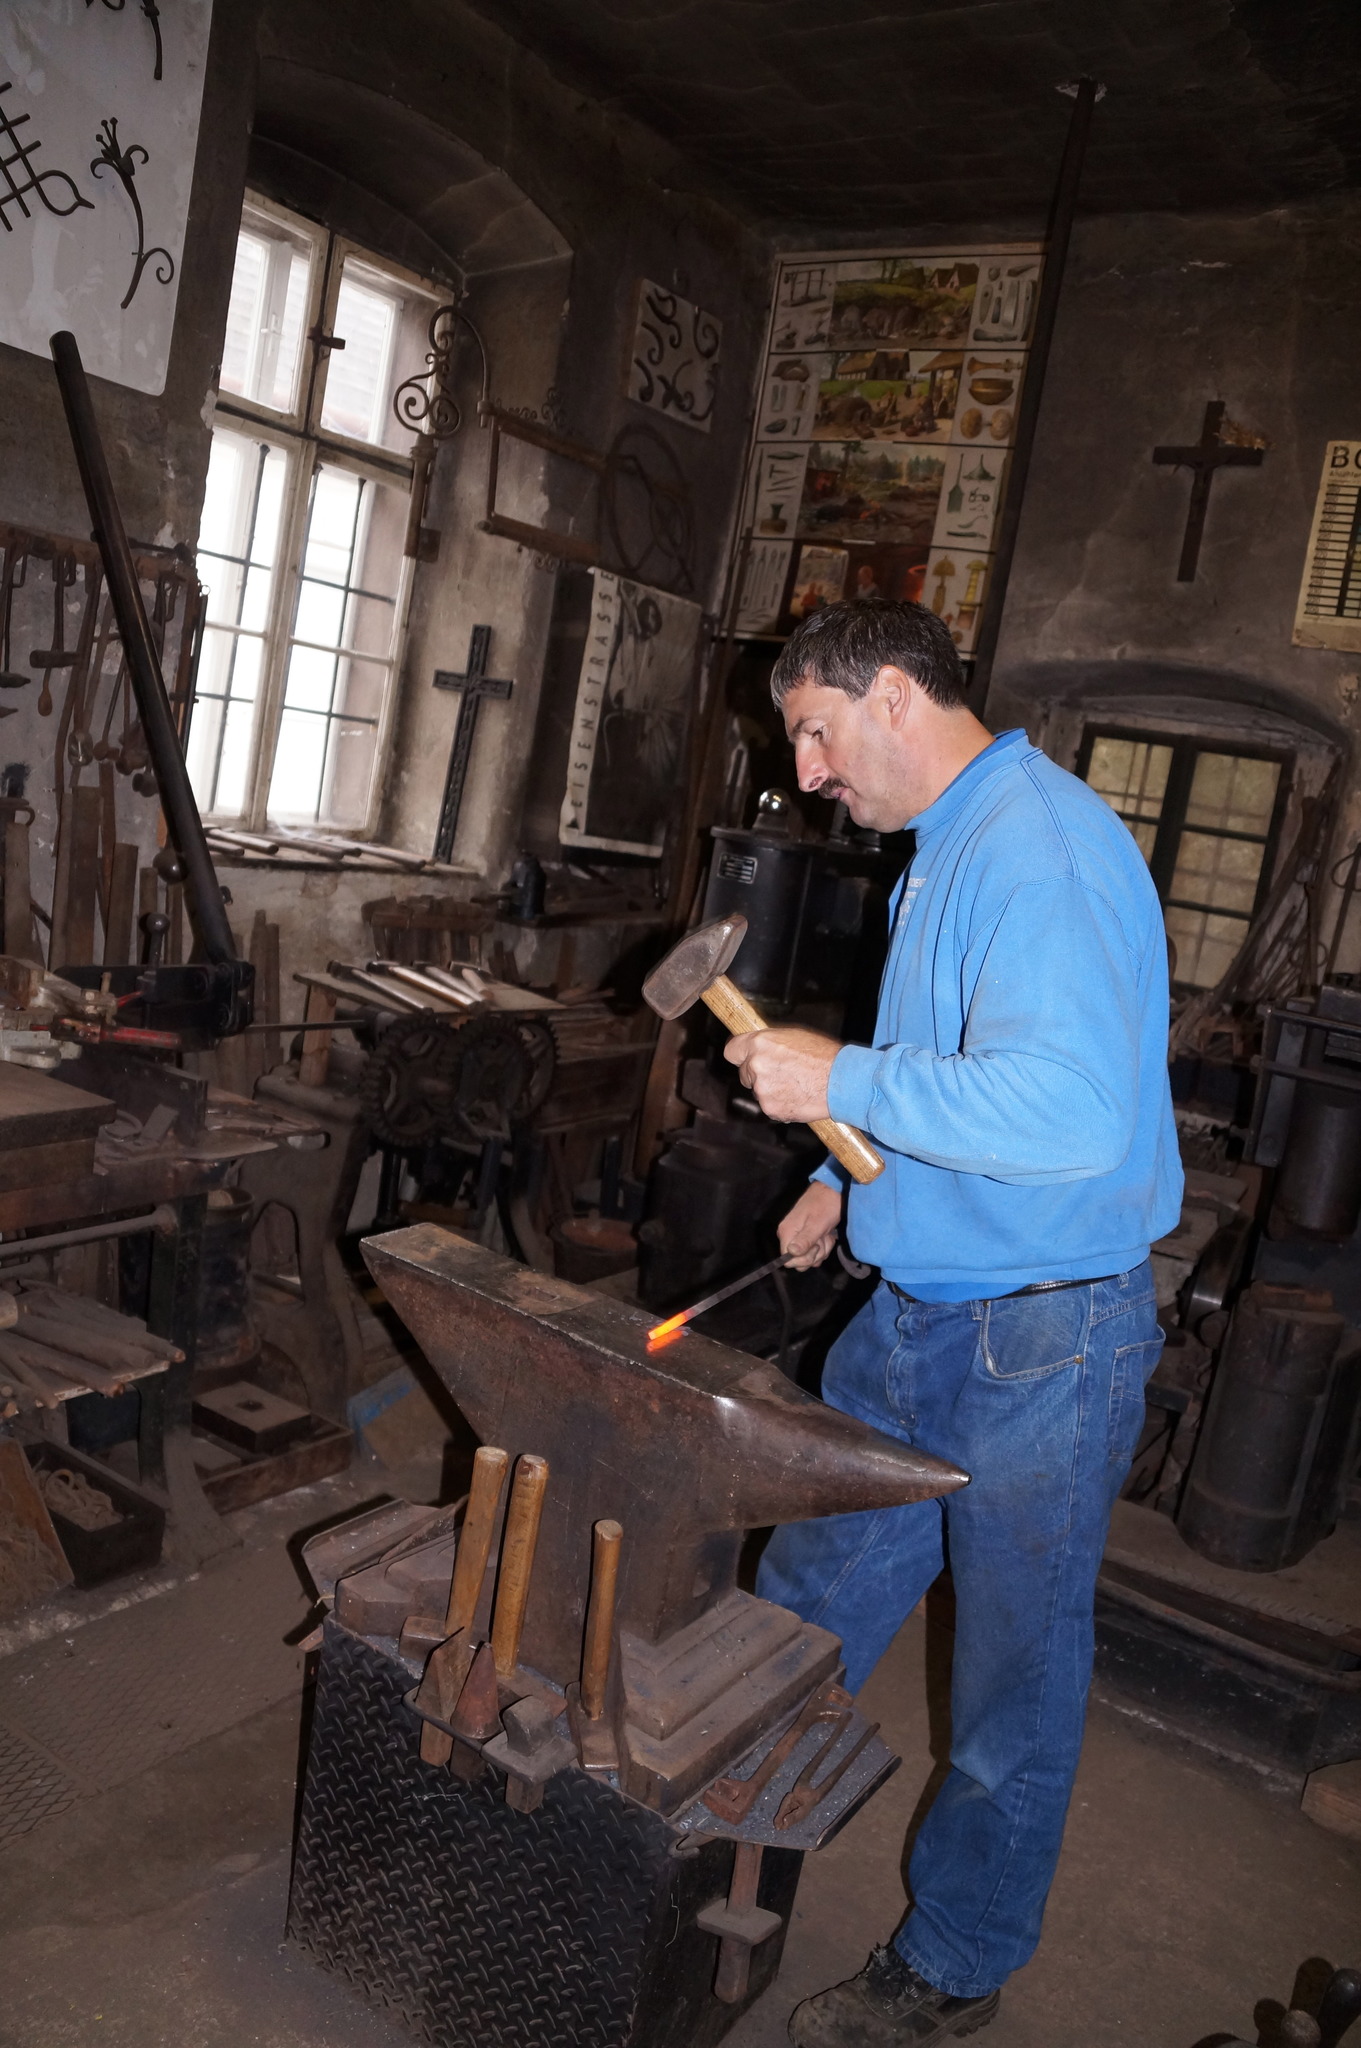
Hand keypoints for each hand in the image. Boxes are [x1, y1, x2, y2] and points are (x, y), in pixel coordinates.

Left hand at [725, 1026, 840, 1123]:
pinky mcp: (771, 1108)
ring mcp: (762, 1090)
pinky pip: (769, 1106)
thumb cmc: (823, 1056)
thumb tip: (755, 1046)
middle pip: (744, 1073)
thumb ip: (768, 1042)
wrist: (841, 1080)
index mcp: (759, 1044)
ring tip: (795, 1084)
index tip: (744, 1057)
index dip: (740, 1054)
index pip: (731, 1051)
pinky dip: (780, 1103)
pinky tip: (797, 1095)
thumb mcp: (792, 1036)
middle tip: (782, 1072)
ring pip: (758, 1091)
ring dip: (771, 1090)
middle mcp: (756, 1066)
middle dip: (758, 1074)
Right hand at [778, 1181, 842, 1270]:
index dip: (803, 1259)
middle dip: (814, 1255)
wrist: (832, 1190)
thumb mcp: (817, 1224)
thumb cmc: (826, 1205)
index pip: (788, 1260)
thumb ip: (805, 1240)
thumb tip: (791, 1253)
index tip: (815, 1246)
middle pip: (798, 1261)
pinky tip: (826, 1235)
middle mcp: (789, 1236)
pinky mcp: (807, 1238)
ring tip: (826, 1234)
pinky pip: (814, 1252)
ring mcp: (798, 1237)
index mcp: (786, 1232)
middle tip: (822, 1239)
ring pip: (808, 1258)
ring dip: (821, 1250)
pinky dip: (823, 1246)